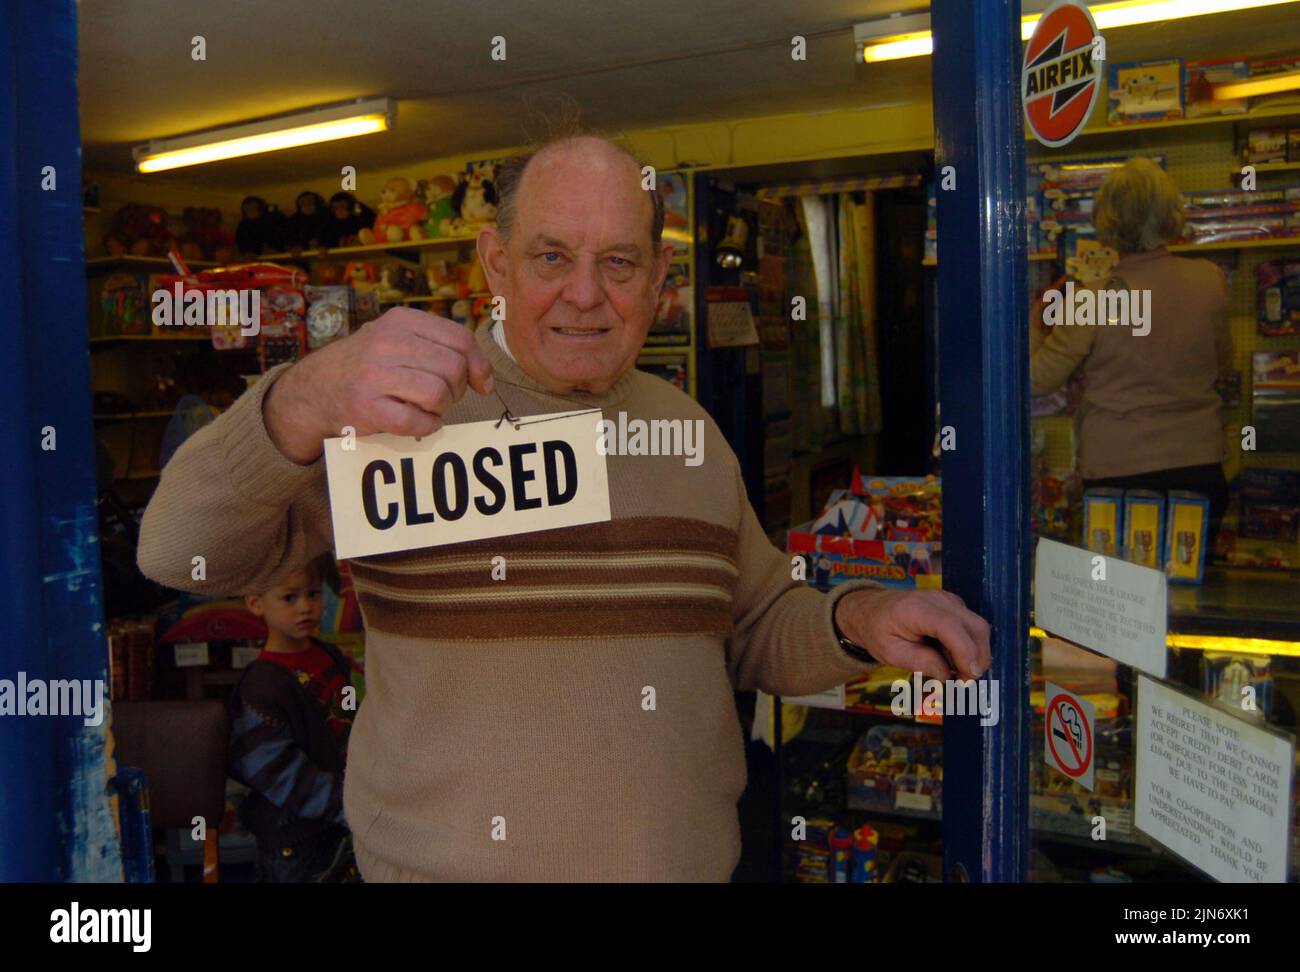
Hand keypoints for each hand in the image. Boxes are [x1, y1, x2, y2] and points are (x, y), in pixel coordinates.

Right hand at [263, 307, 494, 462]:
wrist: (313, 390)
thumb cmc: (368, 366)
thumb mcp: (397, 339)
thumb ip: (438, 346)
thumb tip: (484, 376)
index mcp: (401, 321)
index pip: (461, 339)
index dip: (479, 365)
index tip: (481, 384)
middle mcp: (387, 342)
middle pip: (453, 369)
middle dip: (456, 390)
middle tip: (440, 397)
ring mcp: (375, 374)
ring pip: (439, 394)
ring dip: (440, 409)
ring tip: (425, 408)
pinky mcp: (367, 407)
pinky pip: (418, 421)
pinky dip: (426, 426)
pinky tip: (417, 423)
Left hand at [834, 588, 990, 680]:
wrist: (873, 610)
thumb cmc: (878, 631)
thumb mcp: (890, 653)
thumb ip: (919, 662)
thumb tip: (947, 676)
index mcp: (916, 609)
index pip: (951, 626)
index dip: (965, 652)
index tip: (968, 676)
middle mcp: (938, 599)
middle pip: (975, 626)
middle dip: (978, 658)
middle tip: (964, 682)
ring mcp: (949, 600)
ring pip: (979, 628)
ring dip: (977, 654)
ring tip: (959, 674)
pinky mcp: (955, 606)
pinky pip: (972, 627)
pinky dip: (971, 646)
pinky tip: (956, 659)